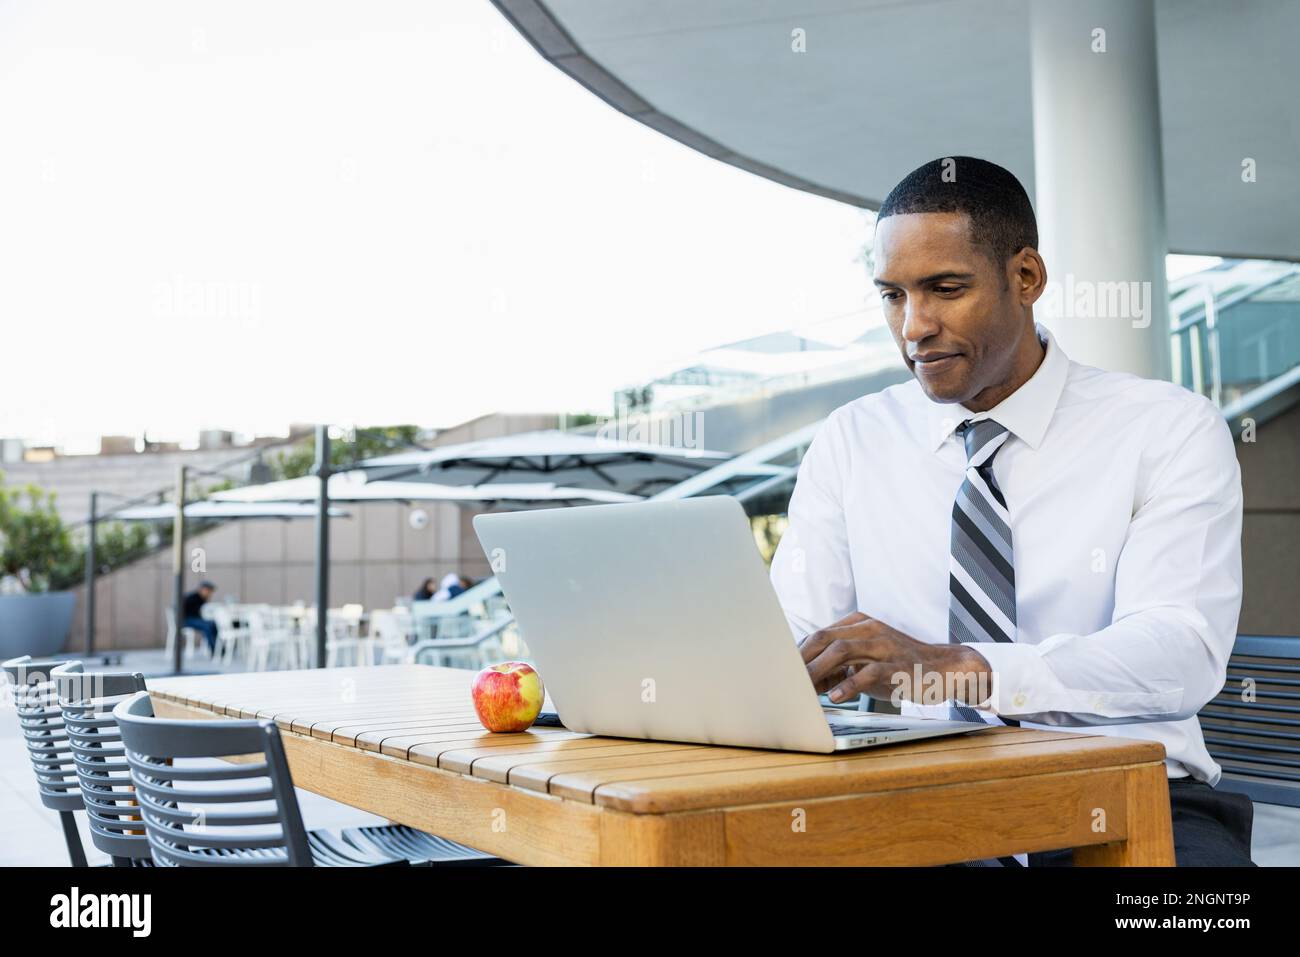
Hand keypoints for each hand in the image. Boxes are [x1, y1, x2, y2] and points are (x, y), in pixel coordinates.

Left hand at [799, 612, 992, 706]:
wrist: (946, 669)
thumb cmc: (901, 667)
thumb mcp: (867, 663)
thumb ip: (839, 668)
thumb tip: (807, 682)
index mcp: (860, 624)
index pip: (819, 635)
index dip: (799, 653)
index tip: (782, 671)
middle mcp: (870, 629)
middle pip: (825, 638)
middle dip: (802, 659)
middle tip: (784, 679)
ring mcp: (884, 645)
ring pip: (842, 651)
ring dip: (818, 670)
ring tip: (802, 688)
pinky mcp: (897, 665)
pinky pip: (868, 672)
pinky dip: (849, 684)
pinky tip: (837, 697)